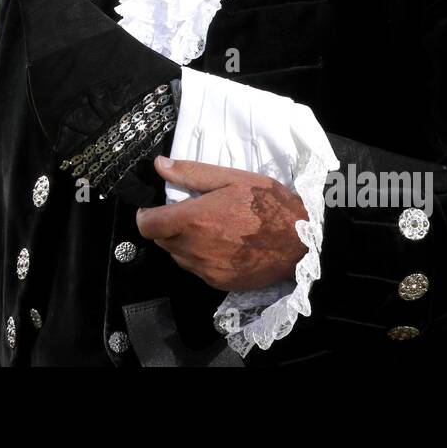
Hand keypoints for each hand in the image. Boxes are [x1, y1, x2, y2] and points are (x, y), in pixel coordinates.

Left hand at [135, 155, 309, 291]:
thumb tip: (160, 165)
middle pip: (161, 241)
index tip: (153, 210)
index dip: (146, 216)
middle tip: (190, 213)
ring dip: (182, 242)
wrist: (300, 242)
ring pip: (177, 256)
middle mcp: (195, 249)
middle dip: (167, 226)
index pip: (147, 226)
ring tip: (209, 228)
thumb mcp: (232, 178)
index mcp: (194, 220)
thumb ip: (192, 173)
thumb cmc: (268, 204)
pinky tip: (220, 244)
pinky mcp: (218, 282)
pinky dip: (199, 257)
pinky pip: (195, 269)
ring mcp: (206, 269)